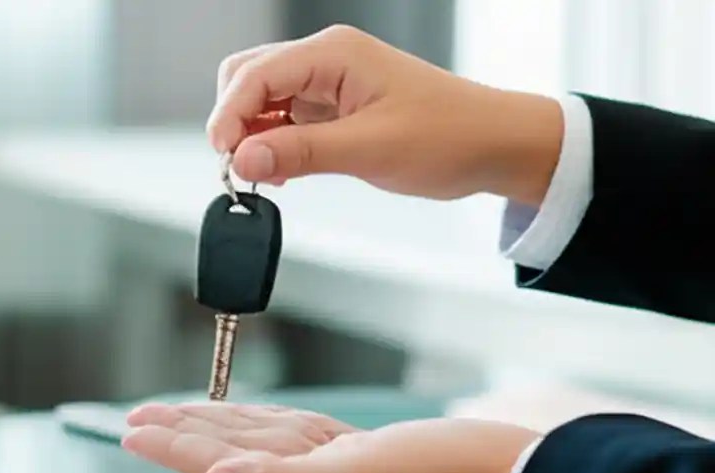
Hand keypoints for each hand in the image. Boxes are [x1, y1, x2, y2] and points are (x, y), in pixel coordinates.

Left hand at [122, 403, 539, 472]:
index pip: (221, 466)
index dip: (174, 445)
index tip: (133, 428)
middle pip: (231, 454)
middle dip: (182, 434)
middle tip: (138, 418)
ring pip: (260, 442)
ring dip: (216, 427)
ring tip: (177, 417)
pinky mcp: (364, 456)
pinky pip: (298, 437)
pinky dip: (267, 424)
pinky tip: (249, 421)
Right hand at [209, 25, 563, 205]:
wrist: (493, 145)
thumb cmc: (449, 135)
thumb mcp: (371, 149)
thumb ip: (302, 153)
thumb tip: (243, 159)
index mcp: (333, 53)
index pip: (255, 75)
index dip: (228, 116)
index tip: (222, 157)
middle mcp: (325, 60)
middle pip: (246, 79)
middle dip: (233, 122)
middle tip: (238, 167)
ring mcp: (327, 83)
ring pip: (261, 101)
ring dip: (251, 137)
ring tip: (262, 175)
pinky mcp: (332, 108)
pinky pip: (283, 120)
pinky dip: (272, 145)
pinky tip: (281, 172)